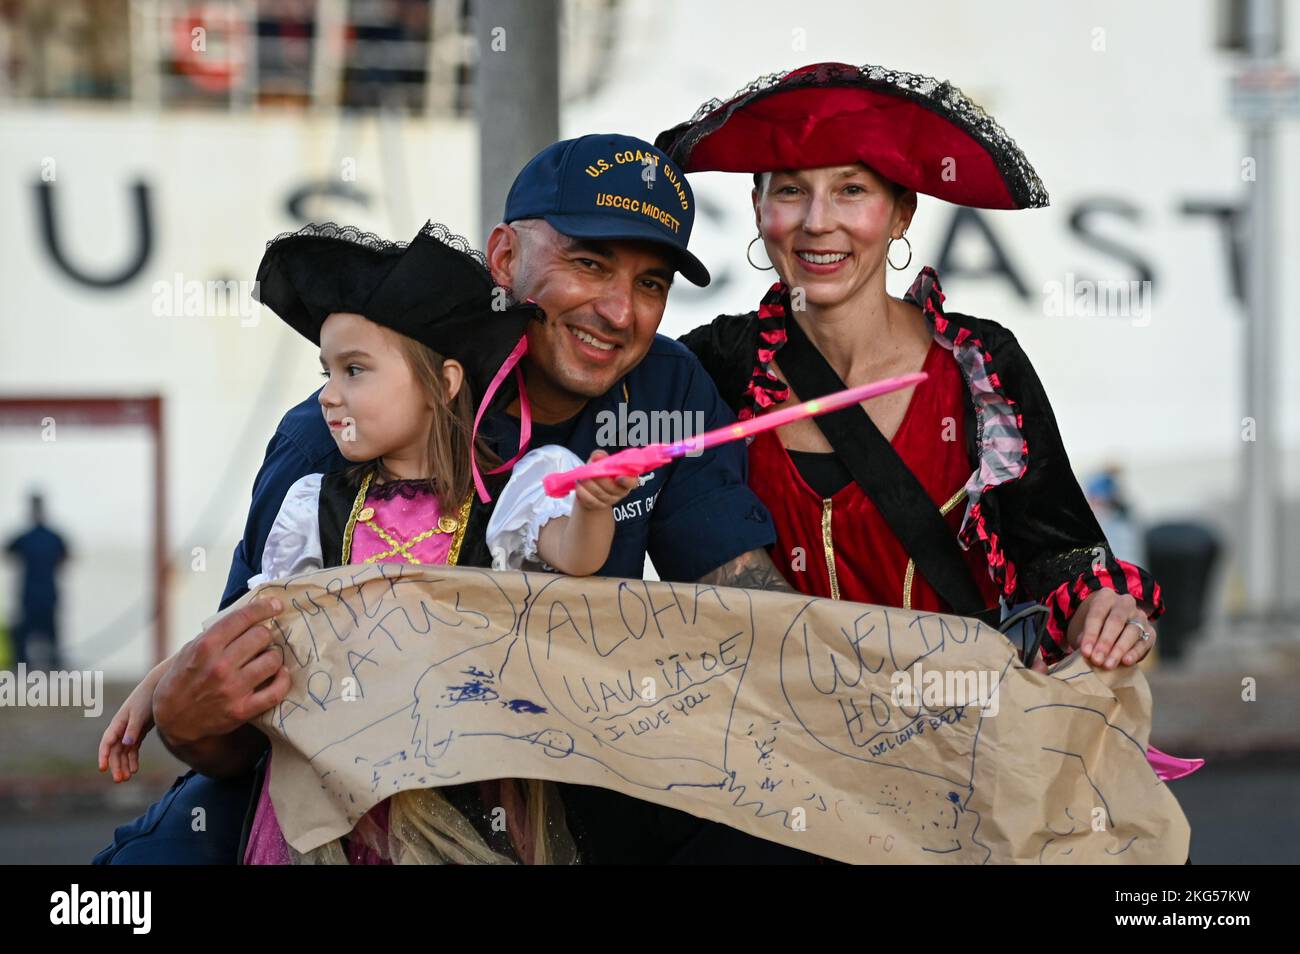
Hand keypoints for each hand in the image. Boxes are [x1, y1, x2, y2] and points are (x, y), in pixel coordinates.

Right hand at [97, 683, 155, 782]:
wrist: (159, 688)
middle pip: (115, 751)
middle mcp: (121, 729)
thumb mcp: (140, 714)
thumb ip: (133, 729)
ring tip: (126, 778)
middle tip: (119, 780)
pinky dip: (133, 759)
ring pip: (123, 752)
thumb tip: (126, 744)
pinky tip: (135, 769)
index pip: (107, 742)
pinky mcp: (138, 733)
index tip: (102, 768)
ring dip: (123, 765)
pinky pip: (132, 749)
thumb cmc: (147, 699)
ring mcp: (129, 731)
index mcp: (118, 723)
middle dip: (115, 765)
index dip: (103, 756)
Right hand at [152, 599, 293, 748]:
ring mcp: (233, 689)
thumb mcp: (189, 650)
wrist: (172, 719)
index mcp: (206, 647)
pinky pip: (276, 691)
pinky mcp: (243, 710)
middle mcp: (220, 666)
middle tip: (261, 640)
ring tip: (267, 657)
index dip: (264, 607)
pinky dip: (283, 680)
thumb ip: (215, 634)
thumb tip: (248, 615)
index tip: (276, 604)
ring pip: (272, 660)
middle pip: (261, 636)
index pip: (242, 618)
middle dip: (265, 634)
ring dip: (273, 656)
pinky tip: (280, 674)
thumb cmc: (182, 679)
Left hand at [573, 449, 636, 511]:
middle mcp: (621, 491)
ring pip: (600, 494)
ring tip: (582, 478)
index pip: (633, 482)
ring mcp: (610, 500)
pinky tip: (579, 486)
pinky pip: (591, 501)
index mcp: (626, 479)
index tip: (618, 477)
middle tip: (590, 472)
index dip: (627, 481)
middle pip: (613, 488)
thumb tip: (598, 455)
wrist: (590, 487)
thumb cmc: (599, 471)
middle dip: (599, 479)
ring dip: (589, 485)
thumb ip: (601, 456)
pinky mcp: (599, 506)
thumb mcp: (600, 461)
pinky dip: (583, 493)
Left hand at [1067, 589, 1154, 668]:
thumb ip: (1084, 638)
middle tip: (1097, 660)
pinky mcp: (1150, 631)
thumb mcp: (1083, 628)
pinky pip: (1144, 642)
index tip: (1085, 652)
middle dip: (1105, 642)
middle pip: (1116, 621)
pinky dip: (1135, 653)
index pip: (1097, 614)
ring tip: (1108, 664)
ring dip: (1119, 649)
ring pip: (1132, 631)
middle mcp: (1125, 603)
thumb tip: (1088, 651)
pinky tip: (1126, 661)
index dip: (1091, 634)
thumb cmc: (1093, 627)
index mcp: (1105, 596)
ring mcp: (1140, 616)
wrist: (1111, 629)